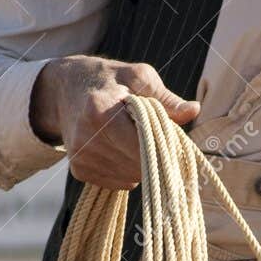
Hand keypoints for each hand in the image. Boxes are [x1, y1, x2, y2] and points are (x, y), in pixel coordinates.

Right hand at [31, 55, 198, 188]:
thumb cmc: (109, 80)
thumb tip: (194, 111)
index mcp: (100, 111)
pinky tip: (121, 149)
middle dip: (156, 154)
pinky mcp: (79, 170)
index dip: (164, 146)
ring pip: (133, 178)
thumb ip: (166, 98)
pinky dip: (129, 170)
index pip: (142, 145)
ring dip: (142, 163)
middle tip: (154, 134)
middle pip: (140, 165)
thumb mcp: (138, 77)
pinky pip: (121, 183)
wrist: (65, 89)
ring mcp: (80, 157)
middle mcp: (86, 138)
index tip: (175, 139)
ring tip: (133, 138)